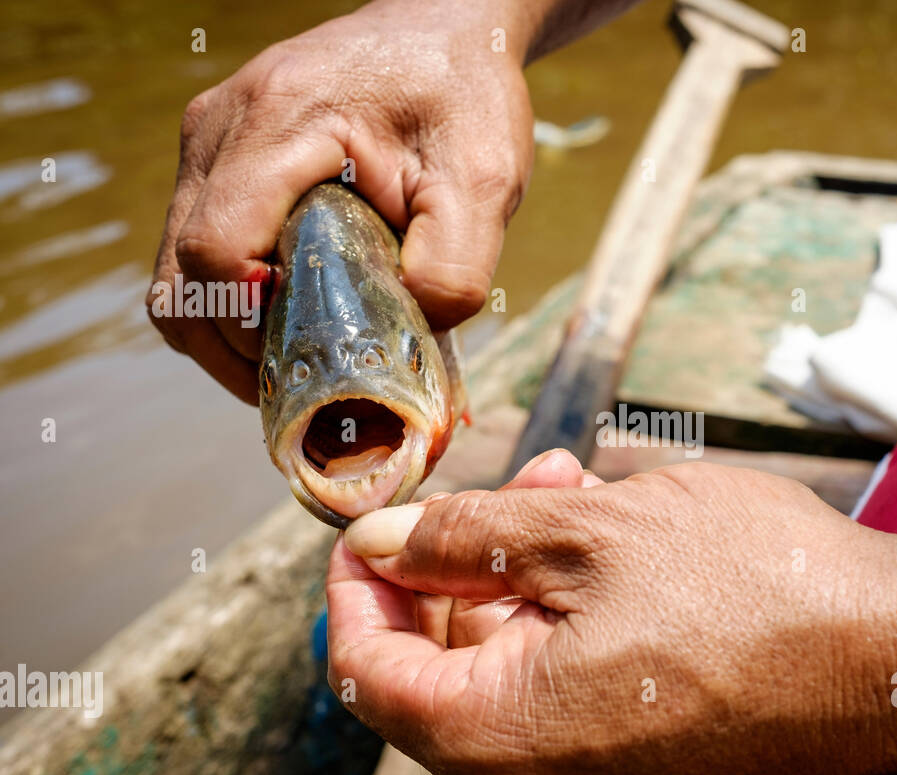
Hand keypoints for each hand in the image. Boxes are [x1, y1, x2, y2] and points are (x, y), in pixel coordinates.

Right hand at [147, 0, 535, 402]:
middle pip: (179, 279)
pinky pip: (195, 252)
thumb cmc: (463, 97)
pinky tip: (293, 320)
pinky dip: (231, 304)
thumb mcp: (485, 181)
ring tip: (300, 361)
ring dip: (227, 335)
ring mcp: (209, 146)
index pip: (215, 252)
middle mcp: (220, 132)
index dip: (251, 325)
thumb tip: (410, 335)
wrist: (443, 30)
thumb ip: (455, 266)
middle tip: (307, 384)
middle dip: (235, 350)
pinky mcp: (217, 162)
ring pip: (177, 275)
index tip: (313, 351)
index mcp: (277, 125)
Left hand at [326, 451, 896, 774]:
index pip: (365, 668)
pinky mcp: (630, 772)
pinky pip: (554, 693)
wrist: (895, 658)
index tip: (374, 520)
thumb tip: (385, 541)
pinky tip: (603, 549)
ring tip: (572, 493)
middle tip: (509, 480)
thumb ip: (465, 535)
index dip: (356, 584)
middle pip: (433, 668)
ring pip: (499, 672)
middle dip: (455, 561)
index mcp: (498, 735)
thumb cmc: (760, 592)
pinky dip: (558, 618)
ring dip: (515, 577)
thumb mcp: (591, 531)